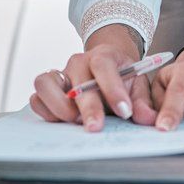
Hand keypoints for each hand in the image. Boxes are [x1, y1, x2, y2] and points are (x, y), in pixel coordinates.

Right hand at [28, 26, 155, 130]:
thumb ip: (142, 102)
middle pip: (75, 80)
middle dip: (86, 106)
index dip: (113, 90)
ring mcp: (60, 74)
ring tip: (75, 122)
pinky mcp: (48, 88)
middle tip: (95, 127)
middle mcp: (78, 62)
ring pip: (45, 84)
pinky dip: (45, 112)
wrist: (107, 65)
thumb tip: (147, 119)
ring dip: (58, 107)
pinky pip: (36, 98)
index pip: (104, 66)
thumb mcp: (138, 85)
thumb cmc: (122, 77)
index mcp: (103, 55)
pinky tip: (62, 122)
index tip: (124, 112)